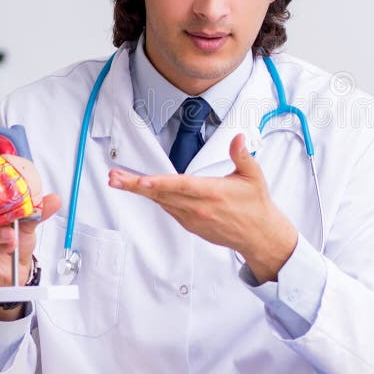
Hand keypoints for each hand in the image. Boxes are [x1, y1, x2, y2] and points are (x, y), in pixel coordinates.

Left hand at [109, 134, 297, 283]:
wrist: (258, 236)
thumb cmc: (256, 205)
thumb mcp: (253, 176)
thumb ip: (242, 155)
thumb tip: (238, 138)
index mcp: (213, 193)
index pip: (182, 186)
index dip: (160, 183)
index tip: (142, 180)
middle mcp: (199, 208)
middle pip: (162, 195)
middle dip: (136, 185)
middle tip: (115, 178)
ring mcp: (192, 218)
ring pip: (161, 202)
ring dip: (139, 191)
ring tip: (119, 181)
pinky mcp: (190, 225)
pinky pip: (168, 209)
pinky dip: (155, 198)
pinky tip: (142, 189)